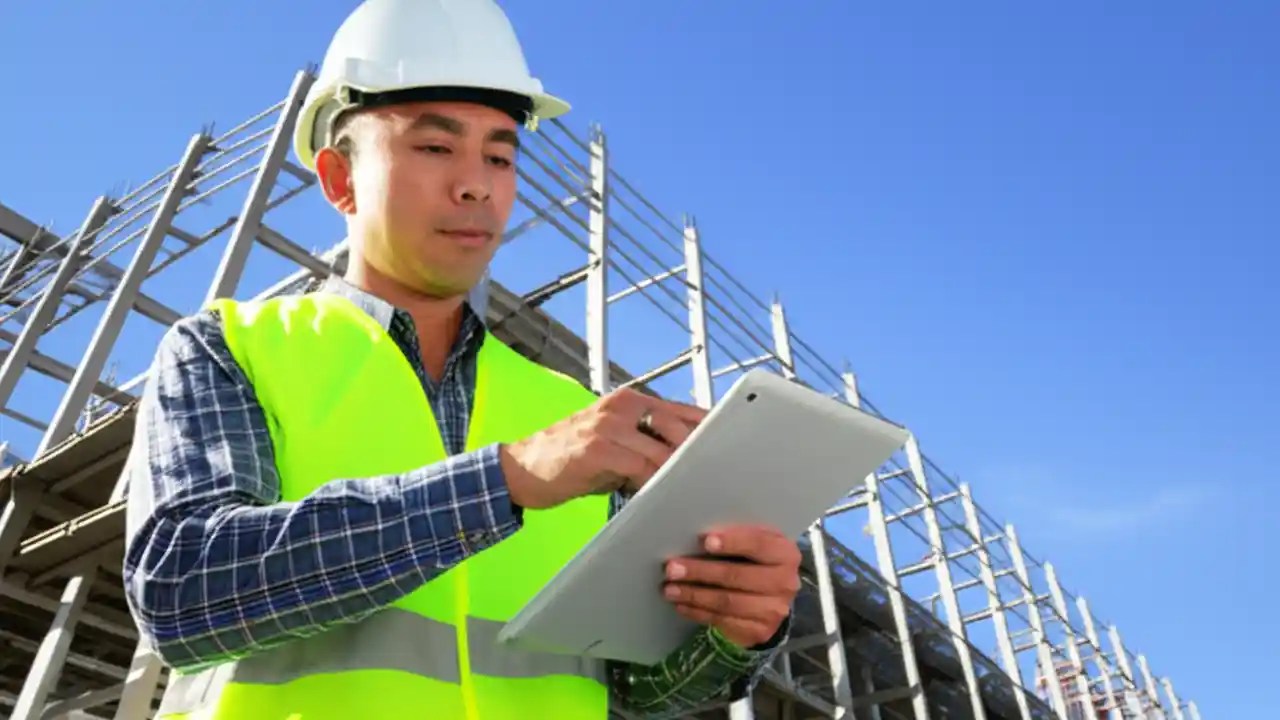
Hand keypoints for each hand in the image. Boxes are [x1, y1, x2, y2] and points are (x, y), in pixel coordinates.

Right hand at [500, 387, 706, 509]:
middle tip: (721, 476)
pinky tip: (666, 498)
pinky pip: (641, 468)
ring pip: (663, 450)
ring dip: (682, 473)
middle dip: (700, 454)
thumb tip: (685, 462)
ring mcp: (610, 425)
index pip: (681, 411)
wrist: (521, 468)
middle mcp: (622, 406)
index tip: (731, 447)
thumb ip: (645, 444)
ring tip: (698, 491)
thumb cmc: (571, 460)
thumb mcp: (612, 442)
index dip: (707, 430)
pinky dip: (656, 484)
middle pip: (679, 427)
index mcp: (629, 401)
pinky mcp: (598, 449)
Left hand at [662, 525, 800, 647]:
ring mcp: (773, 610)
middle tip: (672, 568)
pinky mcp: (759, 631)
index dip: (732, 542)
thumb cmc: (757, 561)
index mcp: (785, 553)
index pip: (758, 544)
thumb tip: (697, 533)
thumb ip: (737, 536)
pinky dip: (697, 612)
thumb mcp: (756, 543)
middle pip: (737, 575)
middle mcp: (784, 583)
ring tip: (670, 589)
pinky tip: (680, 604)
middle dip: (701, 571)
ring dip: (694, 594)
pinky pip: (722, 620)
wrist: (772, 599)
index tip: (705, 541)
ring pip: (727, 602)